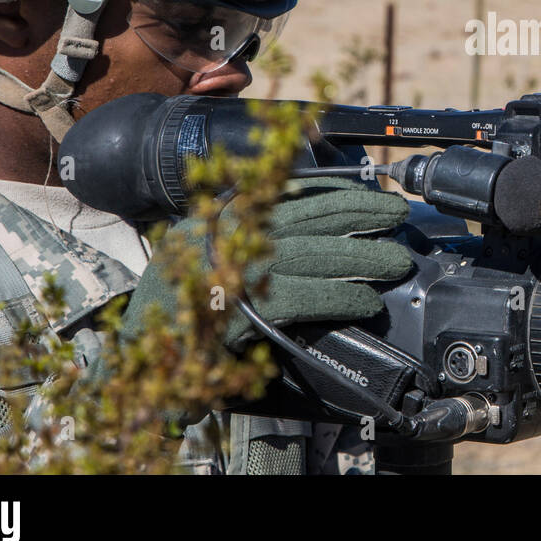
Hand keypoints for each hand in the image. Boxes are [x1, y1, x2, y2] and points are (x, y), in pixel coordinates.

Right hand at [121, 177, 412, 350]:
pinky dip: (339, 298)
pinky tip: (365, 302)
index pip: (291, 193)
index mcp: (227, 216)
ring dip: (362, 257)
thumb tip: (316, 218)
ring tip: (396, 261)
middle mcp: (231, 234)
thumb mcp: (215, 248)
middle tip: (397, 216)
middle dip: (361, 213)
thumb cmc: (183, 301)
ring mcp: (235, 269)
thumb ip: (257, 230)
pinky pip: (303, 298)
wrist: (143, 349)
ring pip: (314, 254)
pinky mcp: (242, 309)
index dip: (336, 191)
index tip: (370, 192)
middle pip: (310, 216)